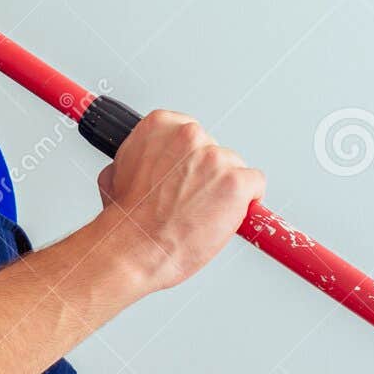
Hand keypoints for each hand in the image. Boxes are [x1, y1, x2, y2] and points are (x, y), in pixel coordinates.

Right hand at [92, 109, 263, 291]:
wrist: (134, 247)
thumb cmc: (126, 218)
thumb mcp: (117, 172)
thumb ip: (142, 157)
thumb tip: (151, 163)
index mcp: (161, 125)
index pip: (189, 132)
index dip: (188, 159)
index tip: (185, 174)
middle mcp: (190, 135)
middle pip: (213, 149)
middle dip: (206, 174)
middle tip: (190, 199)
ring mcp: (216, 158)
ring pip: (234, 167)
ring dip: (224, 189)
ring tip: (201, 213)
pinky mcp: (237, 182)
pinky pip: (256, 185)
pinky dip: (247, 202)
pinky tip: (227, 215)